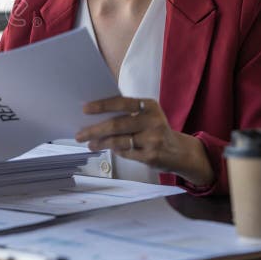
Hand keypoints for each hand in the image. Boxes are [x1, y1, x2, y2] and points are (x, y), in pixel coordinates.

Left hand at [74, 96, 213, 186]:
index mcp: (149, 106)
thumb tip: (94, 116)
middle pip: (117, 124)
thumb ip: (126, 113)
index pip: (122, 103)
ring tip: (89, 143)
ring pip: (118, 141)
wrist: (180, 152)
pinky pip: (125, 153)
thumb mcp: (146, 116)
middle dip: (95, 130)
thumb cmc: (155, 130)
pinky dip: (115, 150)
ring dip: (100, 142)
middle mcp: (153, 121)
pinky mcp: (151, 156)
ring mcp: (153, 140)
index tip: (85, 109)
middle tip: (80, 134)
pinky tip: (107, 149)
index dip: (102, 105)